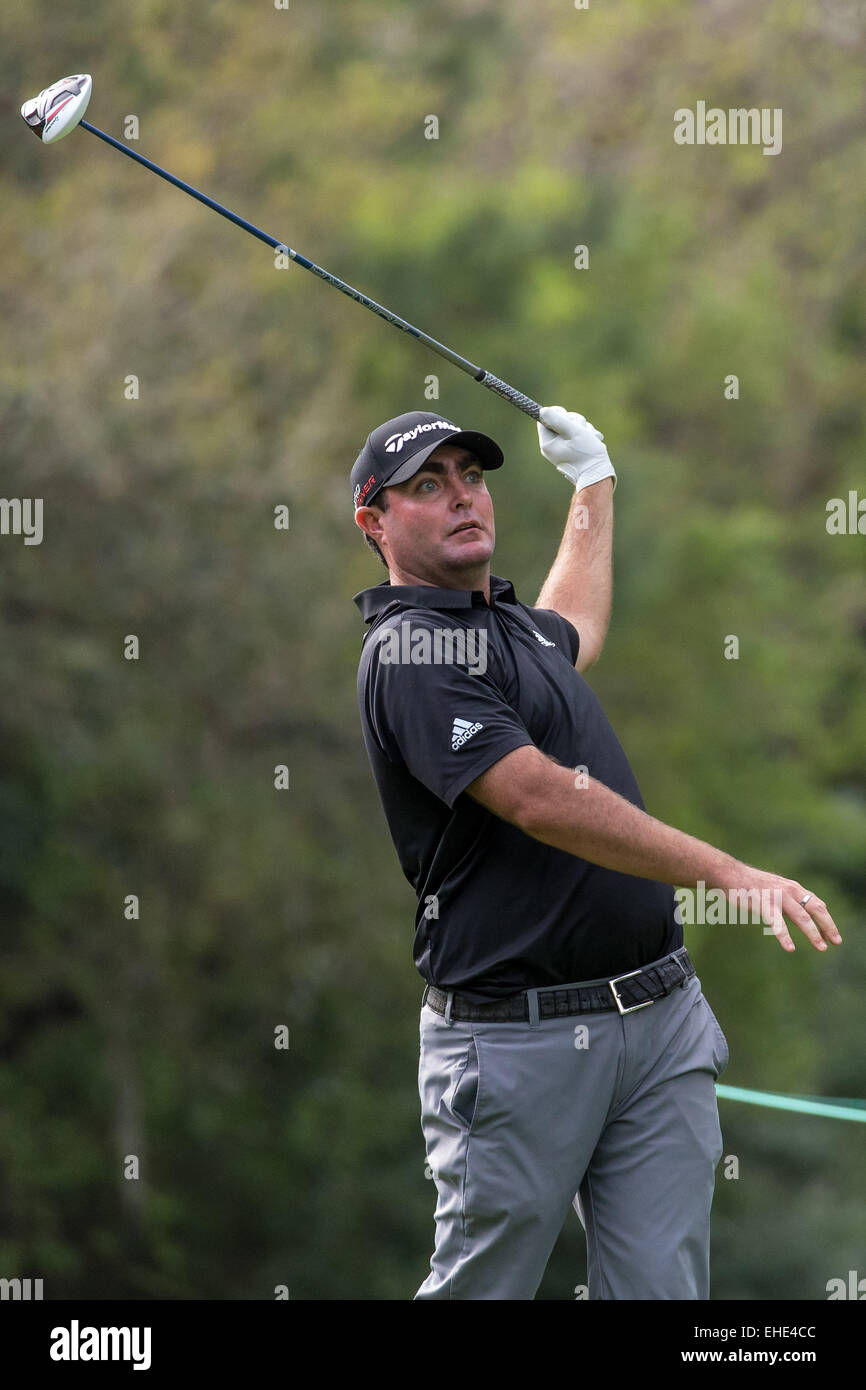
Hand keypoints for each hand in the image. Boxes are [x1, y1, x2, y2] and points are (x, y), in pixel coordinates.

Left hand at [537, 405, 616, 492]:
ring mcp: (563, 448)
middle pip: (560, 421)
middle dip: (574, 422)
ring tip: (590, 439)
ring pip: (572, 426)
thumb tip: (542, 411)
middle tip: (582, 430)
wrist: (598, 475)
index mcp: (548, 443)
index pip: (544, 420)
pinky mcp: (573, 450)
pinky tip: (593, 442)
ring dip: (584, 429)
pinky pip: (579, 434)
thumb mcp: (572, 432)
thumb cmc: (586, 454)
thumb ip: (558, 420)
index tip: (567, 416)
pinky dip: (588, 436)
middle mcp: (553, 446)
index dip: (556, 414)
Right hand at [719, 866, 841, 952]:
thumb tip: (805, 911)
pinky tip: (790, 948)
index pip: (817, 904)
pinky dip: (785, 936)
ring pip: (802, 917)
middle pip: (816, 909)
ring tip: (822, 947)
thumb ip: (790, 898)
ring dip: (813, 933)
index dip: (827, 920)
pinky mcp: (764, 904)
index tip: (833, 936)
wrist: (729, 874)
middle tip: (837, 942)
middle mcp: (789, 890)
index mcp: (793, 888)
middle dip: (828, 926)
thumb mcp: (776, 888)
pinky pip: (777, 923)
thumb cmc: (751, 884)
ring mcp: (777, 896)